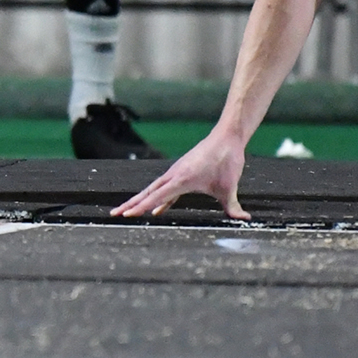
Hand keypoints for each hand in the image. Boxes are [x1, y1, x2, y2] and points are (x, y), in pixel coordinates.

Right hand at [111, 126, 249, 218]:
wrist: (225, 138)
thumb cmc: (226, 160)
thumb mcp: (229, 187)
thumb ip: (233, 206)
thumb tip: (244, 219)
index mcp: (181, 179)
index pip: (157, 197)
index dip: (142, 207)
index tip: (128, 215)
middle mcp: (173, 176)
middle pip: (147, 193)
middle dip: (131, 204)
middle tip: (114, 214)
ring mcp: (175, 174)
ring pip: (152, 190)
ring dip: (139, 201)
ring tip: (126, 212)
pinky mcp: (181, 173)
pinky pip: (164, 189)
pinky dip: (158, 200)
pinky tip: (157, 211)